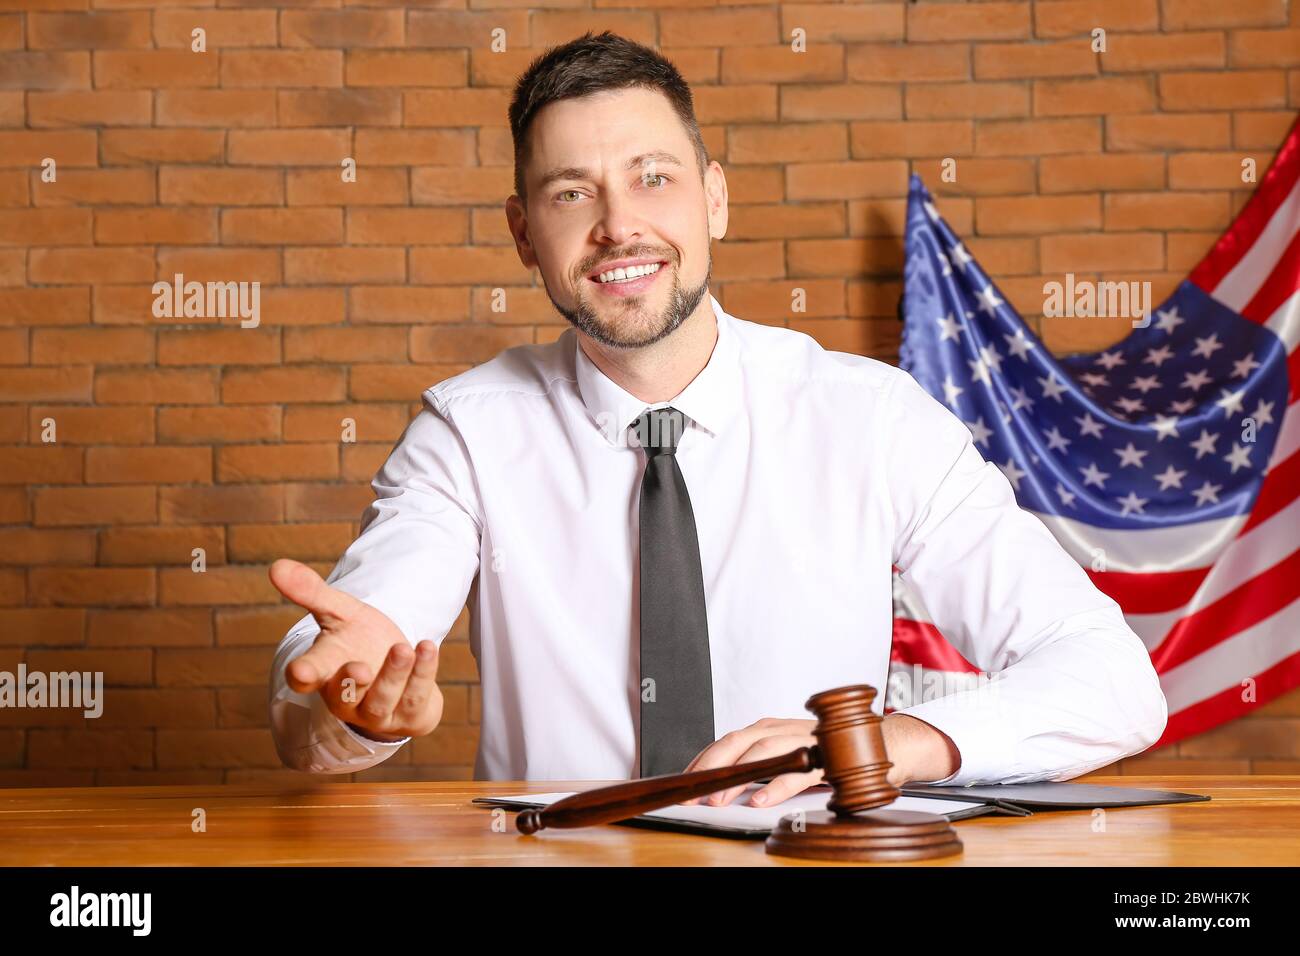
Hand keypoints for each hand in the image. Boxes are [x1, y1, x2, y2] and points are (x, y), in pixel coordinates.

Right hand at [269, 558, 443, 741]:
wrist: (399, 669)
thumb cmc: (360, 640)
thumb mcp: (339, 613)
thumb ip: (311, 592)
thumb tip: (276, 565)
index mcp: (324, 671)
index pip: (306, 676)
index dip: (302, 675)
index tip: (300, 671)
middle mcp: (346, 697)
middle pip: (343, 697)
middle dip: (350, 683)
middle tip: (360, 668)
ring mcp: (377, 711)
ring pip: (381, 700)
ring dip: (393, 675)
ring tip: (403, 647)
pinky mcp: (408, 714)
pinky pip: (415, 696)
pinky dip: (422, 673)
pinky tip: (427, 648)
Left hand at [680, 713, 960, 807]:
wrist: (885, 745)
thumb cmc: (831, 752)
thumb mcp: (789, 753)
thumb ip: (761, 764)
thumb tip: (723, 785)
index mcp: (771, 727)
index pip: (728, 740)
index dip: (704, 759)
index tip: (685, 781)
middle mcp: (784, 729)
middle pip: (737, 741)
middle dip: (711, 766)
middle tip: (693, 791)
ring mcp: (805, 742)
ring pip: (762, 753)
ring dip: (737, 778)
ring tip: (718, 799)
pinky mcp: (826, 759)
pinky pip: (797, 773)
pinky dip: (776, 787)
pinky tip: (760, 801)